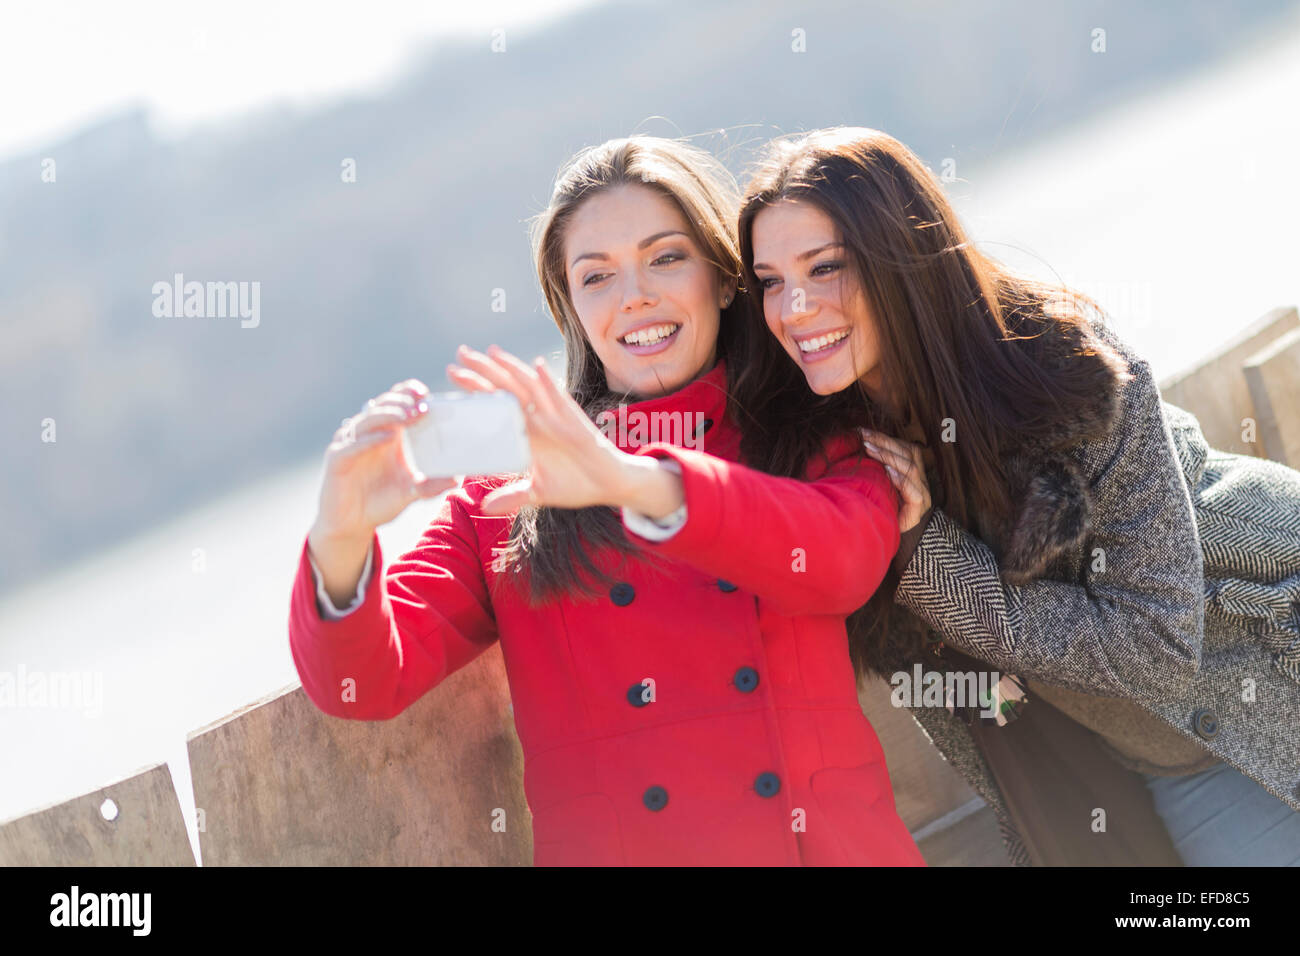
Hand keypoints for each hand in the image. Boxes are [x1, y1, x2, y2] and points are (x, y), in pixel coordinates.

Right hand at [312, 379, 459, 541]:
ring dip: (389, 415)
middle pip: (382, 405)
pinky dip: (371, 439)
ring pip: (367, 420)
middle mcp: (367, 433)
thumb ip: (432, 485)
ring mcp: (350, 444)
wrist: (352, 525)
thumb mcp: (411, 492)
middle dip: (402, 403)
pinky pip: (353, 444)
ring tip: (408, 415)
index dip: (407, 393)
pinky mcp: (337, 459)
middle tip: (421, 406)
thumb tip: (457, 478)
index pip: (395, 402)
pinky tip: (389, 437)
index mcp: (386, 433)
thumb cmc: (381, 502)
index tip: (425, 393)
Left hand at [446, 344, 635, 515]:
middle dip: (484, 371)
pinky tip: (536, 366)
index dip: (476, 391)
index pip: (497, 405)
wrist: (609, 485)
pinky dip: (548, 382)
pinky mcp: (574, 421)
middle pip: (507, 388)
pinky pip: (560, 397)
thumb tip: (485, 510)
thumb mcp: (538, 493)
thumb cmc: (576, 484)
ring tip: (491, 352)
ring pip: (529, 387)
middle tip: (460, 354)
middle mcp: (538, 419)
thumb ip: (512, 497)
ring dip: (511, 369)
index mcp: (527, 432)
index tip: (452, 380)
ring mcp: (556, 417)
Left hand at [860, 428, 930, 532]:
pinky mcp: (919, 509)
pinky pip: (914, 491)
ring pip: (911, 468)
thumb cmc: (877, 509)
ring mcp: (921, 494)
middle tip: (864, 438)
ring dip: (889, 456)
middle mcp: (918, 480)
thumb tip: (848, 446)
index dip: (884, 438)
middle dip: (884, 443)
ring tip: (870, 449)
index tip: (862, 431)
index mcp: (909, 471)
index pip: (902, 448)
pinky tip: (888, 471)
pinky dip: (900, 479)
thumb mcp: (872, 484)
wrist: (888, 539)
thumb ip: (870, 466)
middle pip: (907, 453)